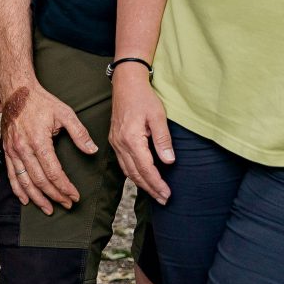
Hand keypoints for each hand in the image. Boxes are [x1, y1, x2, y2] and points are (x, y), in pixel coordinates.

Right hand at [0, 78, 95, 213]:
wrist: (16, 91)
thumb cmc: (41, 101)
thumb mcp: (65, 113)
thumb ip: (80, 133)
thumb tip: (92, 150)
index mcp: (39, 141)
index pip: (54, 172)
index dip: (65, 187)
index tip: (75, 196)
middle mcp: (24, 149)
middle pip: (40, 180)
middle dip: (55, 196)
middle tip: (67, 204)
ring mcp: (13, 151)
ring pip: (25, 182)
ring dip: (37, 198)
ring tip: (48, 209)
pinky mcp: (7, 150)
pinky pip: (12, 175)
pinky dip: (18, 189)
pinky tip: (25, 199)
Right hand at [109, 67, 174, 205]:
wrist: (126, 84)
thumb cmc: (143, 97)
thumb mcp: (158, 116)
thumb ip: (163, 139)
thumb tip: (169, 162)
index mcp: (131, 139)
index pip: (145, 168)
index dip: (157, 183)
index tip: (167, 194)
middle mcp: (120, 144)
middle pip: (135, 174)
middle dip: (150, 189)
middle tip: (163, 200)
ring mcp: (115, 143)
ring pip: (127, 171)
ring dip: (141, 184)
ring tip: (155, 193)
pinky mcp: (114, 140)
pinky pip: (123, 163)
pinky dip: (133, 174)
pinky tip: (141, 178)